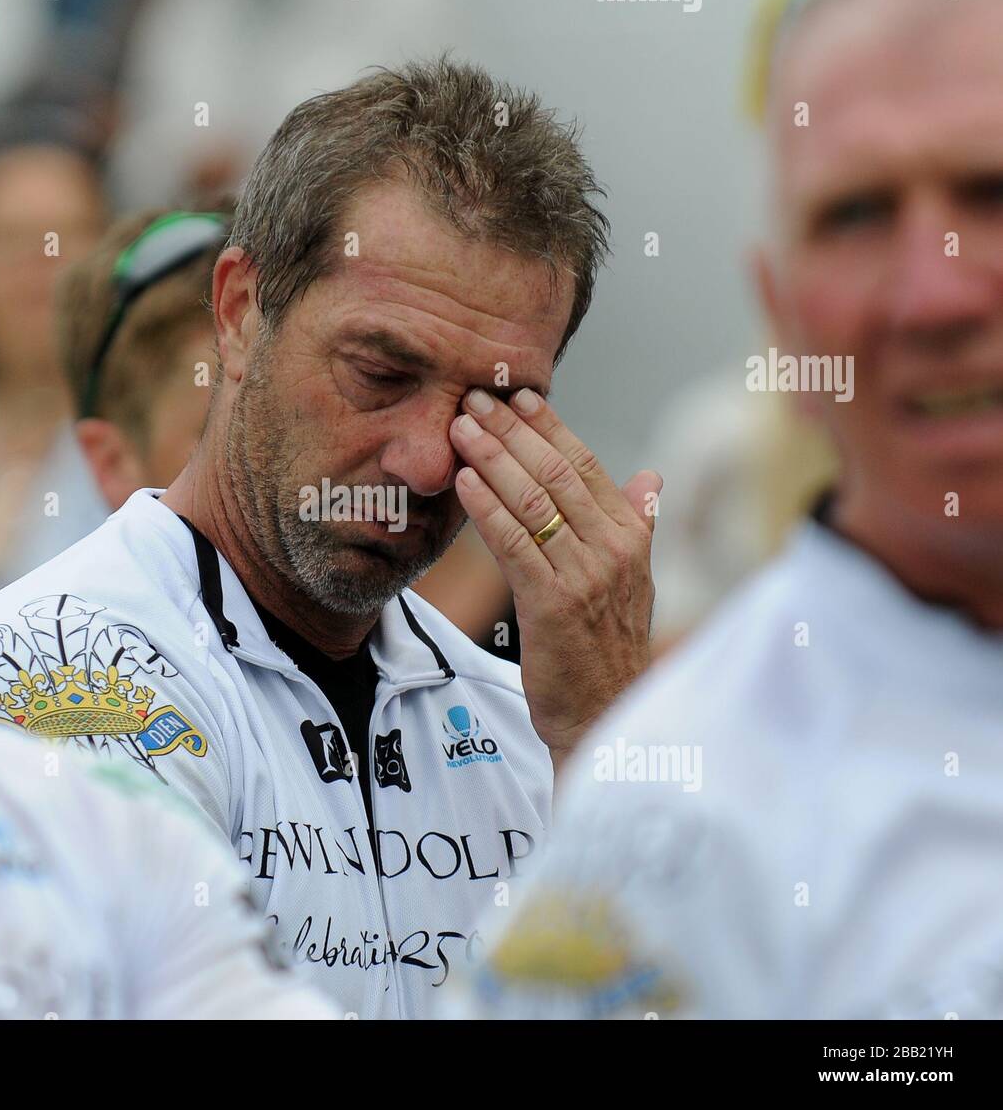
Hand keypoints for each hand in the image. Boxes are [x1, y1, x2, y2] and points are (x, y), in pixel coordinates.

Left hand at [449, 387, 659, 760]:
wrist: (604, 715)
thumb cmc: (609, 648)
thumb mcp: (633, 582)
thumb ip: (637, 525)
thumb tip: (652, 477)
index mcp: (632, 537)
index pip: (588, 465)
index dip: (550, 427)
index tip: (518, 395)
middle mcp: (615, 550)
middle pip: (557, 474)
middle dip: (513, 432)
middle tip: (475, 398)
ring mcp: (586, 576)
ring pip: (534, 502)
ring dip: (492, 459)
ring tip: (460, 428)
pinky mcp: (554, 605)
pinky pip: (515, 545)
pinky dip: (487, 509)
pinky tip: (462, 483)